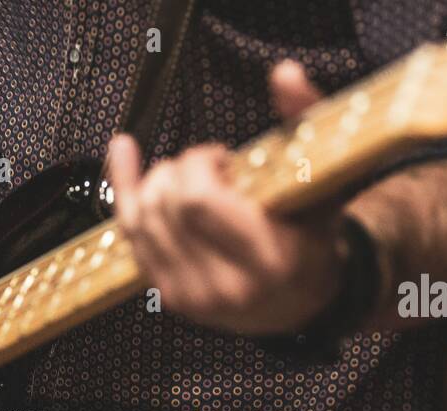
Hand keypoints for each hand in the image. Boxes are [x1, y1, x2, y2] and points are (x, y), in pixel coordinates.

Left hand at [106, 60, 347, 335]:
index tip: (221, 158)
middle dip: (177, 170)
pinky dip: (125, 192)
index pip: (197, 201)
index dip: (197, 164)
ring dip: (155, 181)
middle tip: (205, 169)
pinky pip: (131, 238)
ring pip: (140, 220)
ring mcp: (191, 297)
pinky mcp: (169, 298)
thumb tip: (284, 74)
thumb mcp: (321, 177)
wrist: (301, 301)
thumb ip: (305, 121)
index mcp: (265, 260)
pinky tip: (124, 152)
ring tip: (187, 178)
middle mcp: (224, 287)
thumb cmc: (311, 235)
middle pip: (164, 208)